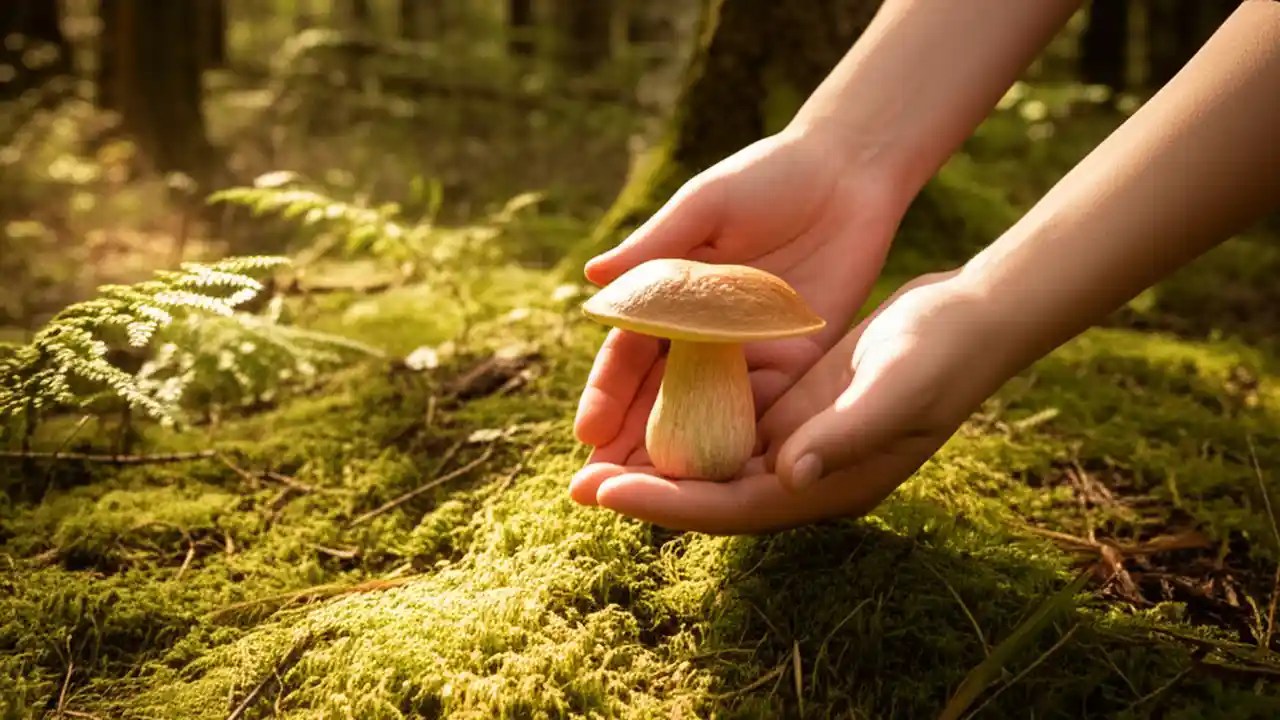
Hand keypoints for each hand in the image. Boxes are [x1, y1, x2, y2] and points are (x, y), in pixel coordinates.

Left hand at [569, 271, 1013, 533]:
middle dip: (644, 489)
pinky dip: (682, 413)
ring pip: (709, 458)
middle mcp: (804, 471)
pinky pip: (726, 417)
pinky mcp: (792, 403)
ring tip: (590, 450)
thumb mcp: (896, 389)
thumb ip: (844, 435)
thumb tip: (789, 475)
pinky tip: (637, 397)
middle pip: (709, 493)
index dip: (667, 503)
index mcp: (828, 483)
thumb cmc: (943, 353)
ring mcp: (796, 439)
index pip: (732, 507)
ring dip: (653, 454)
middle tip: (576, 485)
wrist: (970, 317)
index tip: (607, 491)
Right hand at [574, 128, 909, 470]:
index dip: (607, 393)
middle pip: (657, 396)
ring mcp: (744, 350)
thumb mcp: (706, 206)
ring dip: (676, 456)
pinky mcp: (791, 359)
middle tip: (602, 486)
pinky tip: (717, 479)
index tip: (589, 431)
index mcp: (668, 293)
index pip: (628, 354)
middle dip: (630, 441)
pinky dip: (734, 442)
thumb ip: (657, 246)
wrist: (848, 173)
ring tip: (651, 499)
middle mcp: (700, 331)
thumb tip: (593, 277)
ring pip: (701, 413)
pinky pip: (758, 408)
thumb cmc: (768, 176)